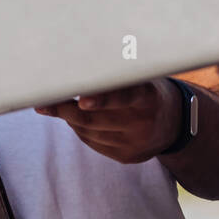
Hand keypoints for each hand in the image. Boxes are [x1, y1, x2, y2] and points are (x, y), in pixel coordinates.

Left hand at [34, 78, 180, 163]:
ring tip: (58, 104)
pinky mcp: (127, 157)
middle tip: (44, 100)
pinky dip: (80, 130)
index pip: (125, 97)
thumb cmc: (148, 88)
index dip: (103, 99)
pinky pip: (93, 143)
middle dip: (66, 109)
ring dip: (69, 118)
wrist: (174, 122)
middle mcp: (143, 123)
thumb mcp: (141, 75)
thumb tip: (77, 61)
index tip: (82, 100)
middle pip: (95, 119)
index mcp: (148, 96)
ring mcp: (135, 144)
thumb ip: (117, 70)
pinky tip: (77, 118)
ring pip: (89, 132)